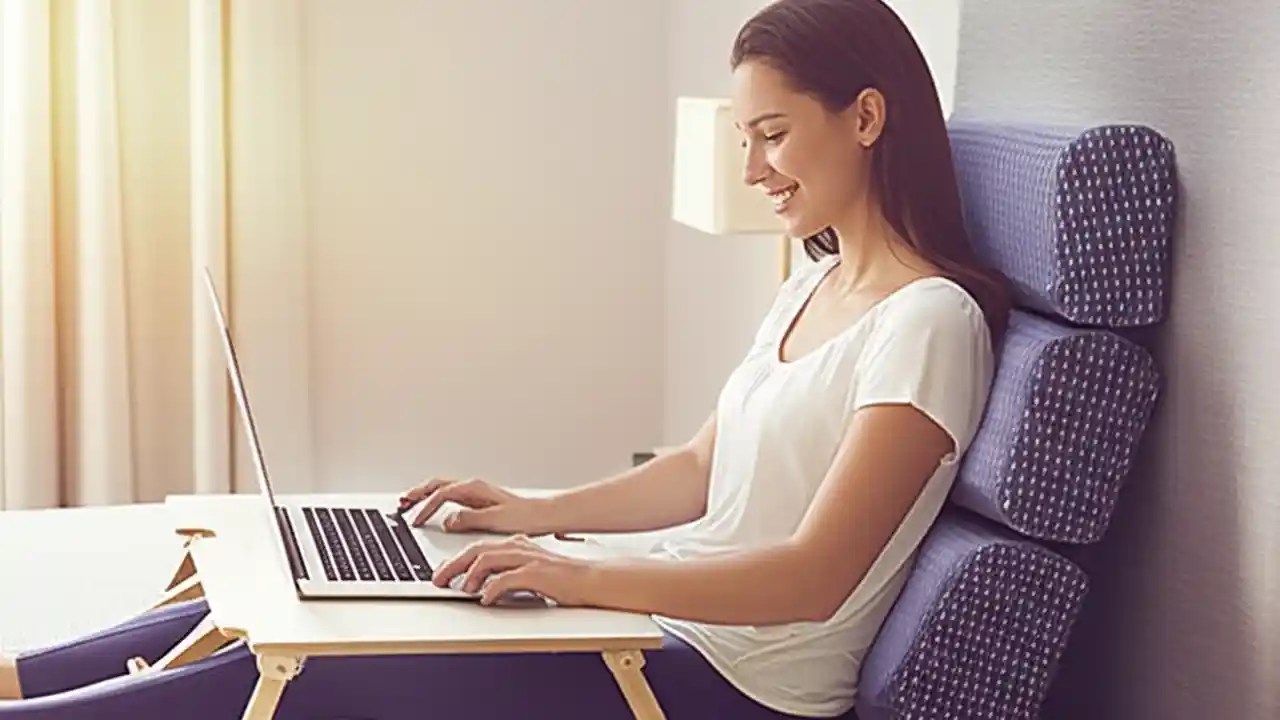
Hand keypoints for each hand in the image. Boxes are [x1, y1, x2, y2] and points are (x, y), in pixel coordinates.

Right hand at [399, 477, 549, 534]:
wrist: (543, 515)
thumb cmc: (525, 517)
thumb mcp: (496, 520)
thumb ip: (470, 519)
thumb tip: (448, 521)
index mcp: (475, 489)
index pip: (442, 495)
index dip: (426, 507)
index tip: (416, 521)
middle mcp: (474, 487)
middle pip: (438, 485)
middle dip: (417, 493)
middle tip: (401, 503)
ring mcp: (476, 492)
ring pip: (443, 488)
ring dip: (425, 495)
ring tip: (409, 503)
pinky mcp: (479, 500)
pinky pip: (451, 496)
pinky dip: (437, 500)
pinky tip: (434, 509)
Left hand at [432, 534, 596, 606]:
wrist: (590, 579)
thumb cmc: (562, 579)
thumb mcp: (529, 570)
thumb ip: (506, 573)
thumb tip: (482, 587)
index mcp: (515, 544)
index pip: (478, 547)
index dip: (456, 560)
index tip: (443, 572)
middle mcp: (518, 547)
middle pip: (476, 550)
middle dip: (453, 564)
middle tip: (438, 579)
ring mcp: (527, 558)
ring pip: (486, 560)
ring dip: (469, 575)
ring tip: (460, 588)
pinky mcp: (535, 572)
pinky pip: (505, 579)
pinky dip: (491, 589)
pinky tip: (486, 599)